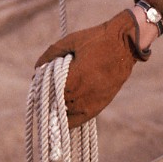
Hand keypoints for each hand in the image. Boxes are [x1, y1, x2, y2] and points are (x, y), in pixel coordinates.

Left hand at [34, 10, 147, 126]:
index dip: (40, 88)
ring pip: (63, 115)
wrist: (125, 44)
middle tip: (44, 90)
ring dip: (57, 108)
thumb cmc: (97, 40)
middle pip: (54, 105)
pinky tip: (63, 111)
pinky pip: (77, 121)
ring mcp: (90, 104)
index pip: (47, 92)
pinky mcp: (98, 107)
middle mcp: (80, 96)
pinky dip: (67, 119)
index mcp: (72, 79)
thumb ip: (50, 55)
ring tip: (54, 98)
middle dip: (47, 97)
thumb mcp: (70, 41)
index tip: (38, 82)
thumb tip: (37, 69)